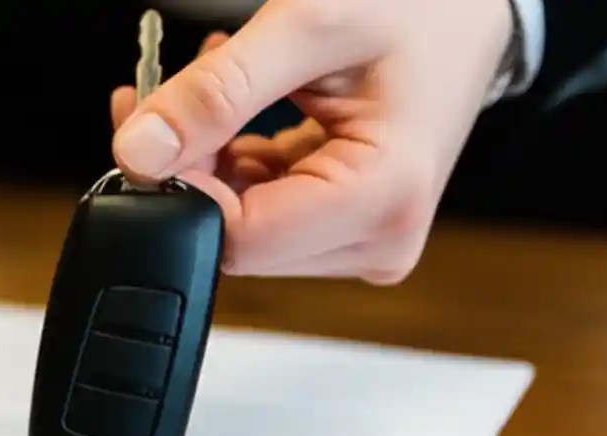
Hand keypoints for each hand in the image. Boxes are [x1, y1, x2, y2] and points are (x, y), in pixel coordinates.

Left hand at [110, 0, 512, 283]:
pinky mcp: (346, 231)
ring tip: (216, 85)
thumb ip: (216, 92)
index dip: (182, 187)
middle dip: (189, 169)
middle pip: (236, 238)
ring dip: (208, 162)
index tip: (152, 130)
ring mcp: (364, 241)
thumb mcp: (308, 25)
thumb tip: (139, 152)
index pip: (239, 238)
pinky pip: (260, 214)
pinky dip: (233, 165)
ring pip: (240, 227)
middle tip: (166, 97)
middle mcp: (378, 241)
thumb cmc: (417, 8)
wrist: (466, 12)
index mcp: (383, 199)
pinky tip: (238, 114)